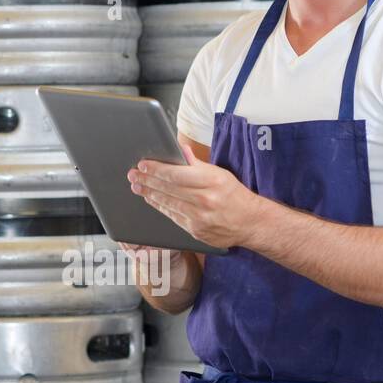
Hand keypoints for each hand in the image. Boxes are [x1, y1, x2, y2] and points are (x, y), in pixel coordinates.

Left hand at [127, 141, 257, 249]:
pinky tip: (151, 200)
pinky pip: (172, 217)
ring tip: (137, 186)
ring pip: (167, 204)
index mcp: (212, 182)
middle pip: (168, 189)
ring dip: (149, 194)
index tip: (143, 165)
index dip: (156, 169)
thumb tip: (180, 150)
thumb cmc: (234, 195)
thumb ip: (197, 164)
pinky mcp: (195, 232)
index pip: (177, 174)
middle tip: (133, 175)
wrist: (250, 223)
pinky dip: (160, 207)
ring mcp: (199, 218)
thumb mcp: (220, 174)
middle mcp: (205, 200)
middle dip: (147, 181)